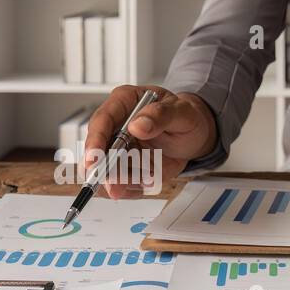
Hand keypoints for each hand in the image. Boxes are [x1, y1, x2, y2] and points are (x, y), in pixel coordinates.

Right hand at [83, 86, 218, 198]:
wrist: (195, 133)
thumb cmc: (185, 115)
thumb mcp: (181, 111)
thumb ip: (161, 115)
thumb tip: (137, 125)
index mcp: (125, 102)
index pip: (102, 120)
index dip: (95, 140)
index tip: (94, 158)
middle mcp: (117, 125)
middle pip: (98, 149)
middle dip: (103, 170)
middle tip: (112, 185)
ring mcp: (121, 148)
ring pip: (108, 169)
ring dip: (118, 182)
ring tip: (131, 186)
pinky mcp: (128, 166)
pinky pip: (123, 181)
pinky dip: (131, 188)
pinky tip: (145, 184)